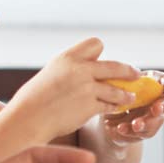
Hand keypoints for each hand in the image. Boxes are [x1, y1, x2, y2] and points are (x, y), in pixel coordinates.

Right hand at [1, 37, 139, 143]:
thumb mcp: (50, 73)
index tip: (101, 61)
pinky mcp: (90, 106)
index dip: (100, 53)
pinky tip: (116, 108)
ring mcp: (87, 88)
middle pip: (115, 65)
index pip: (95, 43)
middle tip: (136, 74)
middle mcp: (80, 69)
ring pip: (116, 88)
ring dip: (126, 93)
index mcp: (68, 57)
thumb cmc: (33, 100)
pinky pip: (110, 105)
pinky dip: (114, 107)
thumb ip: (69, 69)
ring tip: (130, 96)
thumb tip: (85, 69)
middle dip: (128, 70)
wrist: (27, 119)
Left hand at [101, 73, 163, 146]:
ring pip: (156, 121)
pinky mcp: (145, 132)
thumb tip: (120, 88)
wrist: (109, 118)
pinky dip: (130, 131)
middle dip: (162, 106)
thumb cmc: (116, 95)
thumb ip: (121, 86)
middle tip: (156, 109)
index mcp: (152, 83)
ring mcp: (153, 117)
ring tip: (135, 125)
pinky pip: (142, 133)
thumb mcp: (115, 87)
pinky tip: (121, 128)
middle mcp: (157, 100)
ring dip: (147, 123)